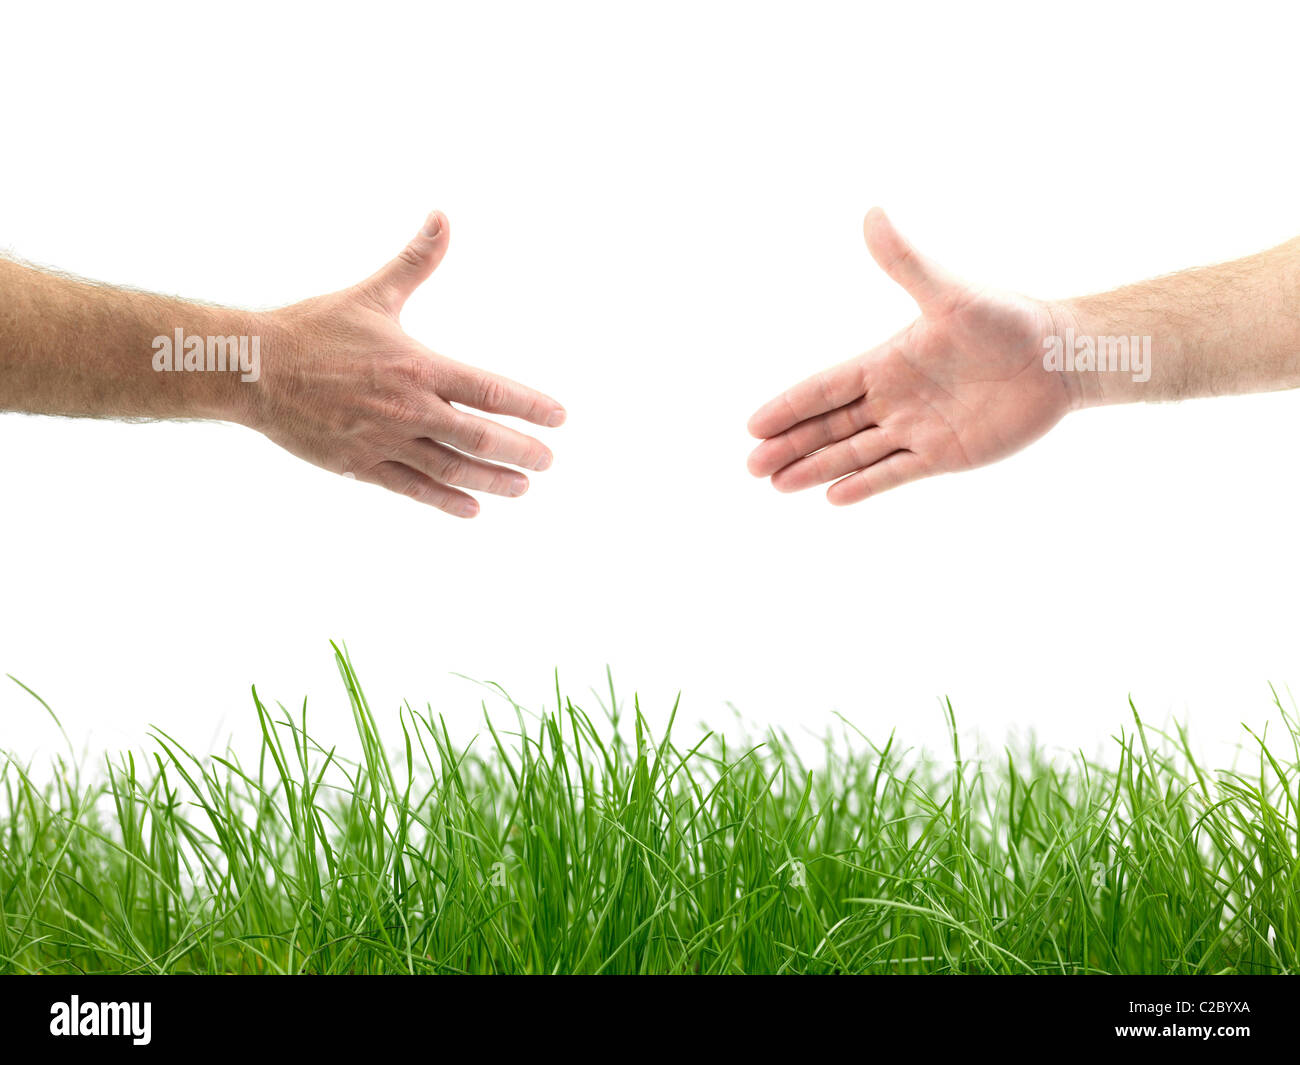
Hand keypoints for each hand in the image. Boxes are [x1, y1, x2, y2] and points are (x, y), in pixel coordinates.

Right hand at [247, 212, 564, 516]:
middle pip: (480, 437)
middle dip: (521, 452)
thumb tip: (442, 216)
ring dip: (492, 481)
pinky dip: (445, 501)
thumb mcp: (371, 294)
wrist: (252, 368)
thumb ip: (416, 262)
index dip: (531, 407)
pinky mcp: (360, 465)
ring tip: (522, 489)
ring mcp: (384, 440)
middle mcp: (408, 408)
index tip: (560, 418)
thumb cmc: (312, 329)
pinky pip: (412, 488)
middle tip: (548, 462)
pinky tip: (471, 509)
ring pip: (451, 469)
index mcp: (418, 366)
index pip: (490, 391)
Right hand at [747, 208, 1077, 504]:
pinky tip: (834, 496)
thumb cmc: (1008, 318)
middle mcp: (895, 398)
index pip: (826, 388)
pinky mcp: (944, 455)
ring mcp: (916, 429)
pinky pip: (895, 473)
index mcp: (887, 361)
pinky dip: (864, 485)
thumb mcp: (950, 292)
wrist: (1059, 357)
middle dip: (791, 444)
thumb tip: (873, 212)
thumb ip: (906, 261)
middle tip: (751, 465)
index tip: (754, 425)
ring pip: (853, 453)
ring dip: (816, 467)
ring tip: (778, 485)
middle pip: (830, 426)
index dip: (790, 405)